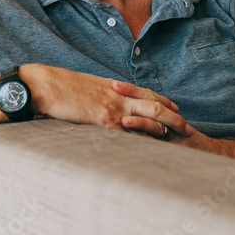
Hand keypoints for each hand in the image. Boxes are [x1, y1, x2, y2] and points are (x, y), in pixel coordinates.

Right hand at [22, 64, 192, 138]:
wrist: (45, 85)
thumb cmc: (61, 86)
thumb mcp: (86, 87)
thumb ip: (101, 94)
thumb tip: (106, 100)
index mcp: (113, 88)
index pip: (145, 93)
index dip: (163, 101)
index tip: (176, 108)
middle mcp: (117, 96)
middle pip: (154, 105)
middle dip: (174, 117)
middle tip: (188, 128)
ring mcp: (112, 107)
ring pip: (147, 117)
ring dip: (164, 128)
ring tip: (178, 138)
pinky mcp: (102, 119)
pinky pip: (127, 132)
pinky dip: (141, 140)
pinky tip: (151, 150)